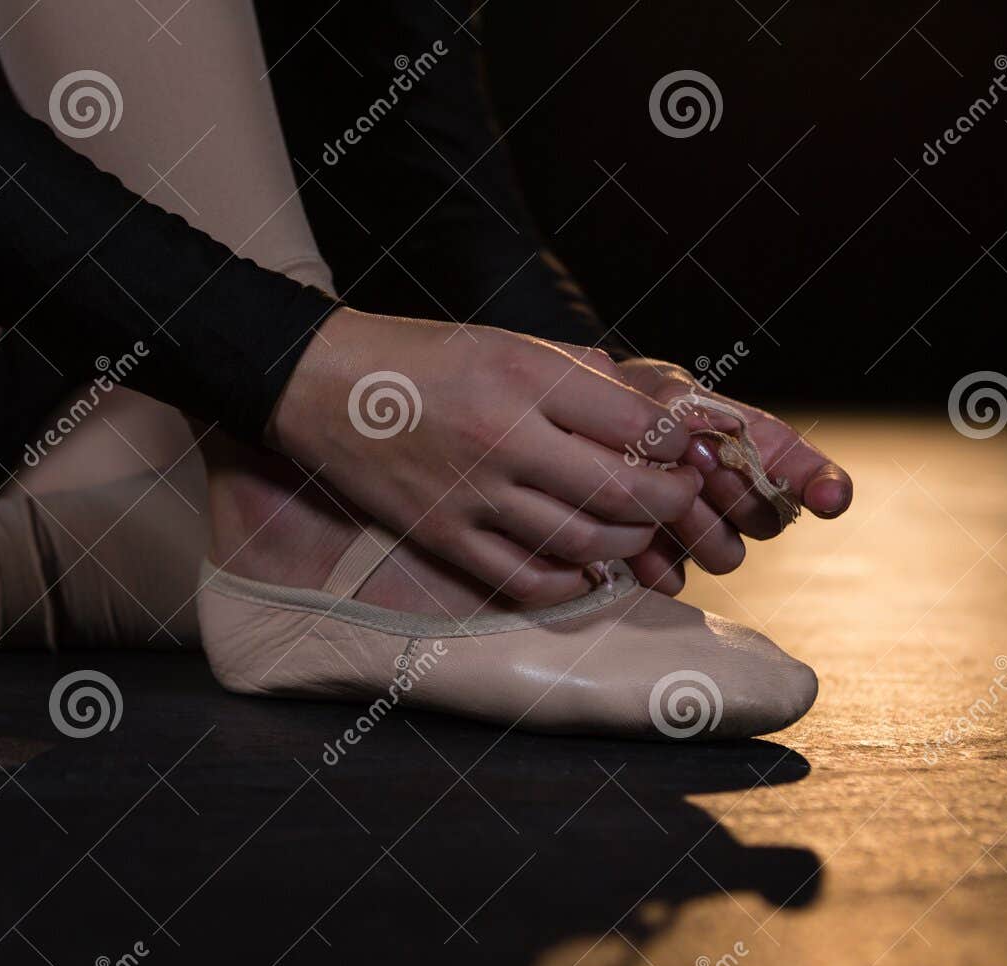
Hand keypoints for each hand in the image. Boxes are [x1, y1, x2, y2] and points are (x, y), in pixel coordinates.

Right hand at [268, 309, 703, 603]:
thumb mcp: (506, 343)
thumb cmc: (420, 358)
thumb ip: (580, 378)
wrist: (320, 386)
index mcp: (523, 378)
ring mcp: (471, 496)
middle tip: (678, 494)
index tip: (685, 448)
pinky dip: (572, 581)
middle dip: (670, 500)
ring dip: (629, 542)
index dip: (679, 444)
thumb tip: (657, 416)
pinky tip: (586, 566)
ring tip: (637, 528)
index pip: (636, 425)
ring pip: (583, 541)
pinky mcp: (444, 536)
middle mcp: (501, 439)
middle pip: (621, 492)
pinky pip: (527, 579)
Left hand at [616, 357, 853, 591]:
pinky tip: (636, 531)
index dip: (826, 488)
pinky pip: (675, 581)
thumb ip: (685, 404)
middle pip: (766, 522)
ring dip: (697, 525)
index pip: (811, 475)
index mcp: (760, 452)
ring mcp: (705, 535)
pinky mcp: (664, 562)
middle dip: (734, 490)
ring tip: (663, 489)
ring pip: (726, 555)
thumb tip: (698, 430)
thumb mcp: (662, 388)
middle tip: (697, 456)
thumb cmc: (640, 403)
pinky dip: (656, 561)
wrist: (592, 428)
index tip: (827, 497)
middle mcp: (743, 501)